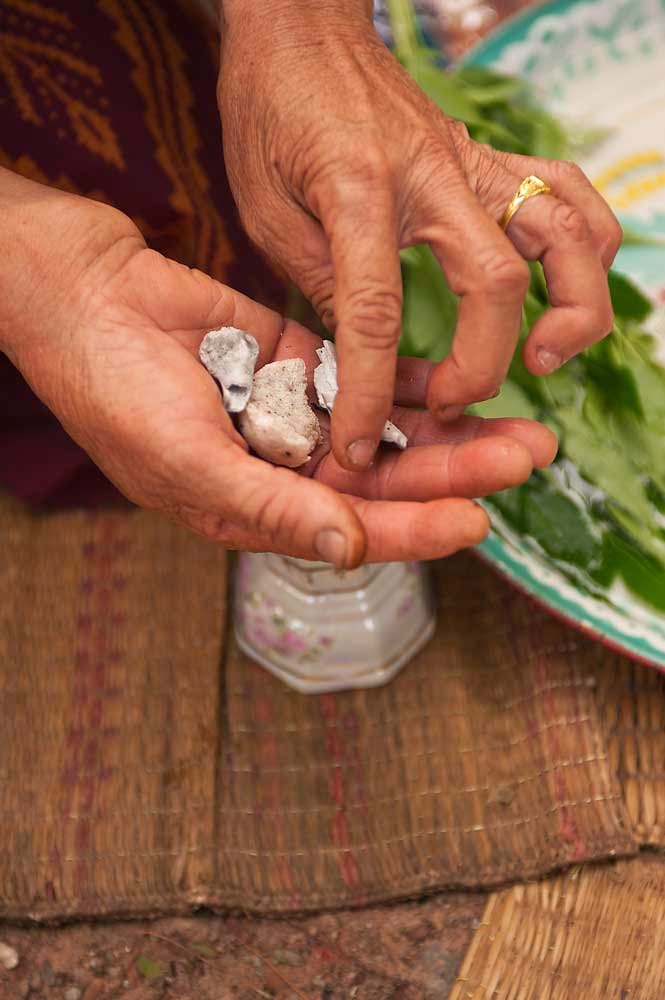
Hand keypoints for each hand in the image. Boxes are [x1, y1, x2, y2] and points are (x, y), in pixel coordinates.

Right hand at [4, 181, 554, 565]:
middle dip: (454, 473)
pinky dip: (408, 381)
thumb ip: (273, 507)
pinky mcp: (297, 358)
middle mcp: (283, 468)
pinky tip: (457, 385)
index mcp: (255, 510)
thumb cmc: (114, 392)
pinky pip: (364, 376)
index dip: (414, 530)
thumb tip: (349, 550)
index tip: (476, 521)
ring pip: (386, 430)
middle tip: (524, 458)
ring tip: (517, 427)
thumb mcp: (190, 462)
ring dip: (447, 430)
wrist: (85, 297)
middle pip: (385, 482)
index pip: (351, 531)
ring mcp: (293, 412)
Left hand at [218, 1, 620, 469]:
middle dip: (482, 365)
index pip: (376, 313)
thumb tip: (362, 353)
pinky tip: (560, 294)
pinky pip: (567, 197)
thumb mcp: (265, 209)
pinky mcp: (490, 159)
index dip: (370, 392)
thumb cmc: (272, 111)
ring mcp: (473, 163)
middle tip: (448, 407)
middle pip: (495, 283)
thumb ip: (319, 282)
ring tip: (543, 361)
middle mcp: (433, 175)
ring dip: (572, 309)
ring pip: (565, 233)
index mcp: (358, 190)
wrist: (301, 27)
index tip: (359, 442)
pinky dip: (585, 250)